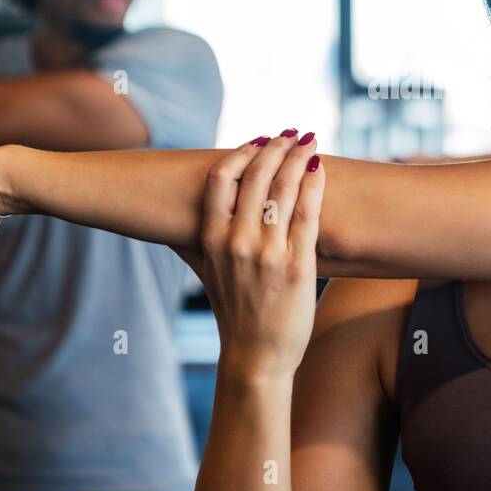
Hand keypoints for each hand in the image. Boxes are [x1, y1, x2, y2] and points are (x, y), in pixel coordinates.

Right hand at [177, 130, 322, 378]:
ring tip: (309, 141)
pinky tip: (320, 169)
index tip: (258, 139)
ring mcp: (267, 255)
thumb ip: (191, 242)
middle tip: (290, 133)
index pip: (220, 179)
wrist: (255, 357)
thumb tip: (170, 221)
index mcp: (211, 241)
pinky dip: (315, 186)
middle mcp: (237, 244)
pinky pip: (307, 215)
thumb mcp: (204, 273)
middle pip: (256, 177)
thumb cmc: (233, 311)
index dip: (241, 152)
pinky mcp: (297, 267)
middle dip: (276, 147)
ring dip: (298, 158)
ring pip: (284, 190)